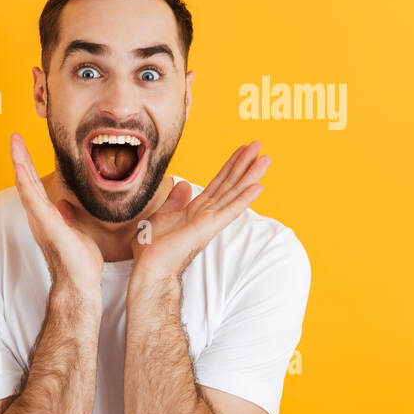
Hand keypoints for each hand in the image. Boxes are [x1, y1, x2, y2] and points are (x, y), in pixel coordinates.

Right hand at [11, 133, 102, 300]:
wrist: (79, 283)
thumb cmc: (79, 262)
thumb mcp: (77, 230)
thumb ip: (69, 215)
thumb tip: (65, 203)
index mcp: (47, 216)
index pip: (35, 186)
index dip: (28, 166)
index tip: (23, 147)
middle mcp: (39, 216)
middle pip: (25, 182)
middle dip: (19, 158)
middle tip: (14, 136)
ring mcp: (40, 220)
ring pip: (26, 187)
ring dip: (20, 164)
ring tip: (15, 144)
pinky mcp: (46, 225)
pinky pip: (33, 201)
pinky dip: (25, 183)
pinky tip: (20, 169)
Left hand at [131, 140, 268, 280]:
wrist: (148, 269)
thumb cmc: (151, 249)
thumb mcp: (160, 216)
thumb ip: (174, 201)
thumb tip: (184, 184)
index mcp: (196, 210)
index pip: (217, 183)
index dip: (230, 165)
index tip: (242, 150)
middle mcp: (207, 214)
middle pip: (229, 184)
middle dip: (244, 164)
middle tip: (258, 145)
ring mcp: (209, 221)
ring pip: (233, 193)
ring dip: (250, 175)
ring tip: (265, 158)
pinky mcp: (208, 228)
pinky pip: (229, 211)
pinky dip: (244, 199)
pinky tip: (259, 186)